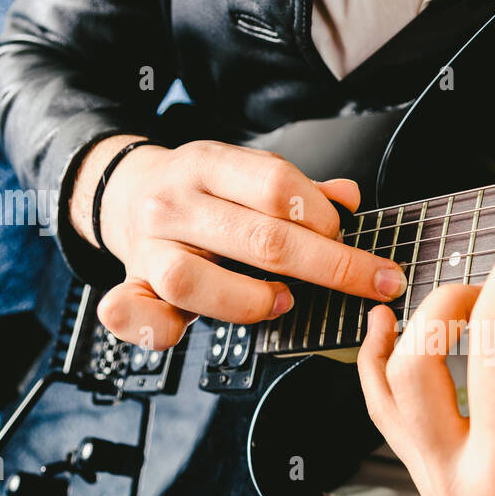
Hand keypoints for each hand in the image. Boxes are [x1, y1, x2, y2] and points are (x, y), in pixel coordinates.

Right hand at [70, 136, 407, 348]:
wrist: (124, 195)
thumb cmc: (200, 195)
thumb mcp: (242, 174)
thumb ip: (296, 190)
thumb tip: (347, 198)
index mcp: (207, 164)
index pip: (276, 186)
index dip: (324, 218)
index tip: (350, 238)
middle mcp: (174, 203)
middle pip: (259, 239)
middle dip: (330, 268)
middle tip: (370, 283)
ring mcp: (148, 247)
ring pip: (192, 280)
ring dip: (250, 300)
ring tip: (281, 301)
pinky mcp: (130, 286)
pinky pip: (129, 313)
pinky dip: (157, 330)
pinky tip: (186, 331)